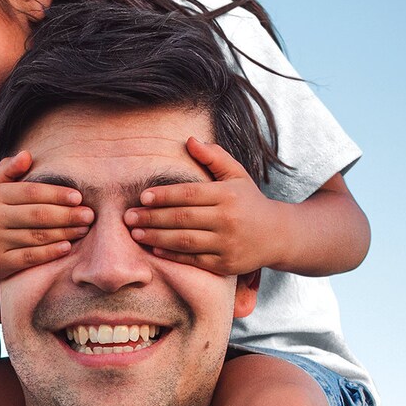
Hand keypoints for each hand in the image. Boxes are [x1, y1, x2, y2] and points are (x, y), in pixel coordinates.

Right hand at [0, 150, 92, 283]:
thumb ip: (6, 171)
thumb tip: (27, 154)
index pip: (31, 192)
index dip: (56, 194)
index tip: (78, 197)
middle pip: (38, 215)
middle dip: (67, 214)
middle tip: (89, 214)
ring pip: (37, 236)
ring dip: (64, 233)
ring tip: (83, 229)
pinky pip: (30, 256)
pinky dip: (50, 252)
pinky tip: (67, 247)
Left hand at [122, 137, 280, 274]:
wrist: (277, 235)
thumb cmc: (249, 201)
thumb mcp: (237, 175)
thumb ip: (214, 157)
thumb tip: (189, 140)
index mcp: (228, 195)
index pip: (189, 194)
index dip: (164, 196)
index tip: (142, 196)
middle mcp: (227, 220)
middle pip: (182, 218)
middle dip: (152, 218)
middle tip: (128, 217)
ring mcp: (226, 244)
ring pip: (184, 241)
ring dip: (156, 238)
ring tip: (135, 234)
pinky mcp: (224, 265)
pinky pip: (193, 260)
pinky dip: (172, 256)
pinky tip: (154, 250)